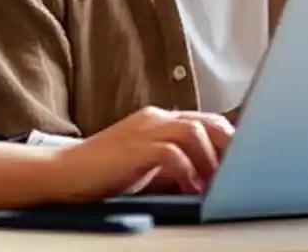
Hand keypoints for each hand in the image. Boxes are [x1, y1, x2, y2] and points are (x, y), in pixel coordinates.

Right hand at [48, 107, 233, 203]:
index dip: (229, 142)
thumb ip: (178, 163)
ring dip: (210, 161)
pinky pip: (171, 152)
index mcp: (160, 119)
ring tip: (215, 184)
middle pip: (208, 122)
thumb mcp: (149, 165)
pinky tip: (190, 188)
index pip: (207, 121)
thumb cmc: (105, 173)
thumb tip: (212, 177)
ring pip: (194, 132)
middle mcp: (155, 118)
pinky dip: (187, 170)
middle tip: (238, 175)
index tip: (243, 165)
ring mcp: (144, 130)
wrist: (64, 173)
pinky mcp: (134, 147)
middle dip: (228, 149)